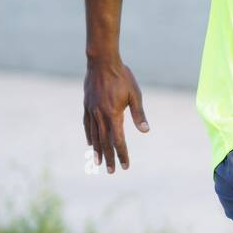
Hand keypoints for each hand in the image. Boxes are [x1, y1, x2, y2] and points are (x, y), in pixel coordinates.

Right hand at [83, 58, 149, 173]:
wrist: (102, 62)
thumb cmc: (122, 77)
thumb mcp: (135, 95)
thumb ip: (139, 114)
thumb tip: (145, 131)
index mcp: (114, 114)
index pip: (118, 140)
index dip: (122, 154)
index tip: (125, 166)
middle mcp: (100, 116)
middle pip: (105, 142)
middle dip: (109, 158)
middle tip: (111, 171)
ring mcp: (91, 111)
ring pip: (94, 136)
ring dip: (97, 151)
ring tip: (98, 163)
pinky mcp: (87, 105)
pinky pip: (87, 125)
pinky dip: (89, 136)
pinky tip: (91, 144)